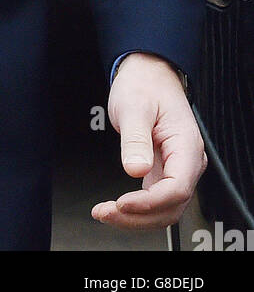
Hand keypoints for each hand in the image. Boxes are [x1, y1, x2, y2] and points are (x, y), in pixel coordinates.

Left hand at [92, 51, 205, 229]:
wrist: (148, 74)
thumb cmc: (144, 84)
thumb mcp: (134, 106)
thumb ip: (135, 139)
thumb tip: (135, 170)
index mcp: (186, 146)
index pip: (177, 188)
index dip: (150, 202)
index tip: (122, 202)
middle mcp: (187, 162)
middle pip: (171, 206)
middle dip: (138, 216)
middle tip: (105, 212)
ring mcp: (177, 168)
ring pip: (164, 208)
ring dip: (136, 218)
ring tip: (104, 212)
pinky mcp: (164, 171)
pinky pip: (156, 199)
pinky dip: (137, 209)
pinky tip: (115, 208)